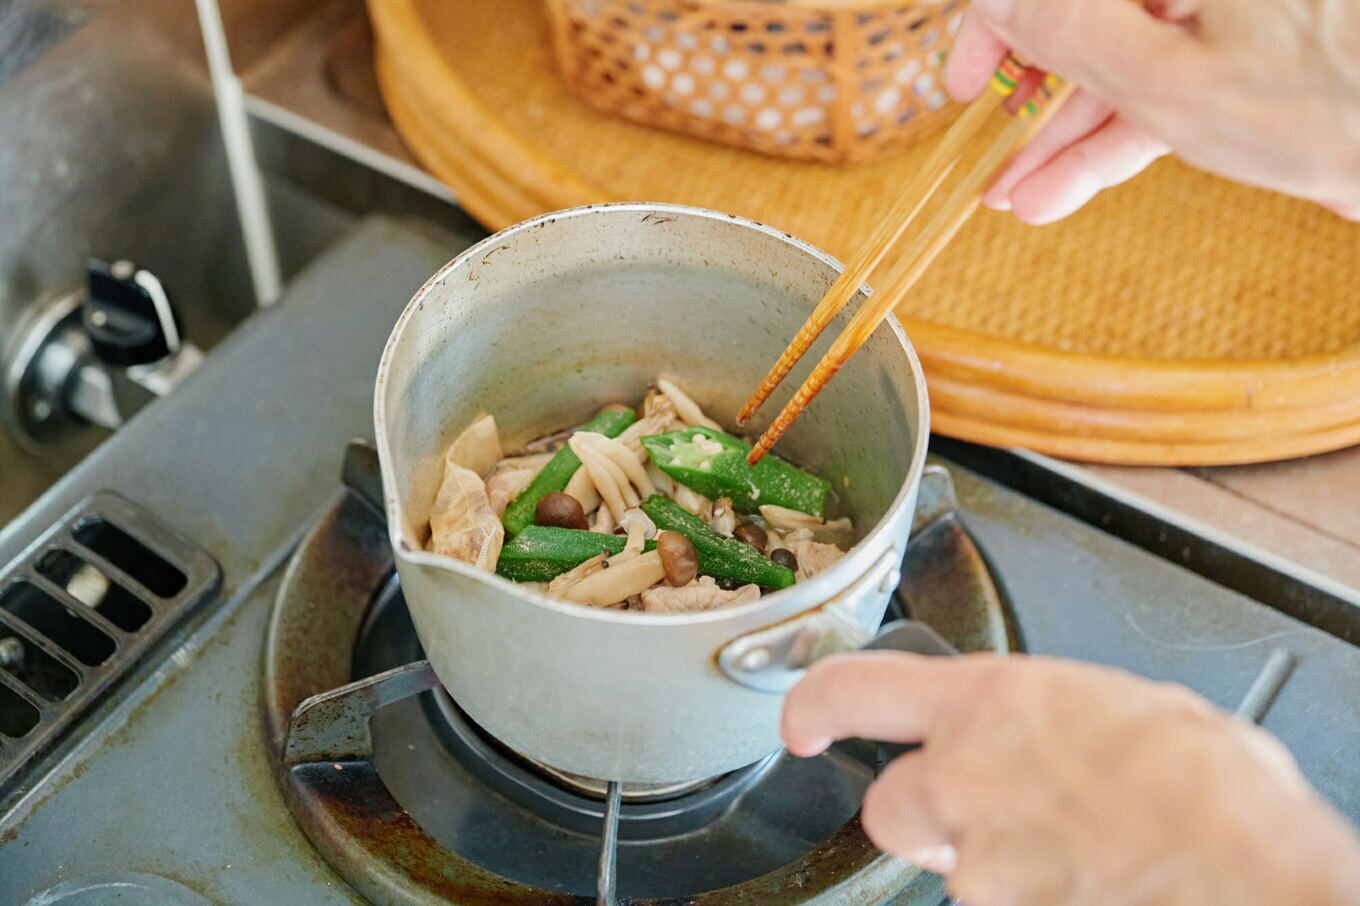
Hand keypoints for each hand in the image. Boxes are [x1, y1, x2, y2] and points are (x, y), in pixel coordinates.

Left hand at [782, 652, 1359, 904]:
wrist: (1247, 863)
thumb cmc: (1200, 776)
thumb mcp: (1108, 701)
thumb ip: (1041, 714)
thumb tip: (1041, 728)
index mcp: (987, 702)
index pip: (855, 690)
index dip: (812, 705)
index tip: (800, 721)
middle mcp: (963, 777)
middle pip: (887, 808)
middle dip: (922, 814)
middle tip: (980, 809)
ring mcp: (979, 857)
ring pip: (951, 865)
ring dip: (991, 857)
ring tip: (1070, 843)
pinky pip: (1000, 899)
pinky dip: (1031, 890)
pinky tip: (1083, 873)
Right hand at [944, 0, 1359, 222]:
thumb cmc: (1324, 107)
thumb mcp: (1168, 81)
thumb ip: (1071, 33)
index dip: (998, 26)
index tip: (965, 84)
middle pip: (1089, 21)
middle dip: (1033, 97)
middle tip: (987, 153)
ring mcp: (1226, 13)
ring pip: (1122, 60)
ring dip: (1066, 133)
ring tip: (1013, 196)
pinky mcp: (1249, 50)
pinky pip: (1164, 84)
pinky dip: (1116, 136)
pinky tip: (1061, 190)